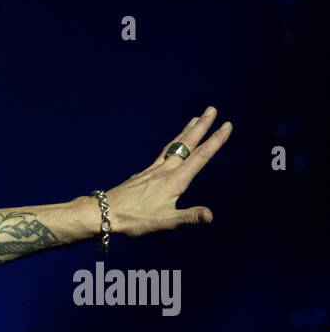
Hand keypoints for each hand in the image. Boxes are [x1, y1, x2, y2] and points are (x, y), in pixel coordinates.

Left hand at [101, 107, 232, 236]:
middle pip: (187, 144)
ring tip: (196, 117)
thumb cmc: (134, 218)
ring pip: (174, 145)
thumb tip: (209, 216)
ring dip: (187, 131)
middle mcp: (166, 170)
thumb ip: (188, 217)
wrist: (105, 212)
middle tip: (212, 109)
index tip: (227, 125)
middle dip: (201, 126)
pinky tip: (174, 143)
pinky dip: (173, 143)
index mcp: (175, 180)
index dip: (215, 141)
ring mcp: (153, 170)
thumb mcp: (164, 221)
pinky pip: (163, 152)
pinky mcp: (144, 173)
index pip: (200, 157)